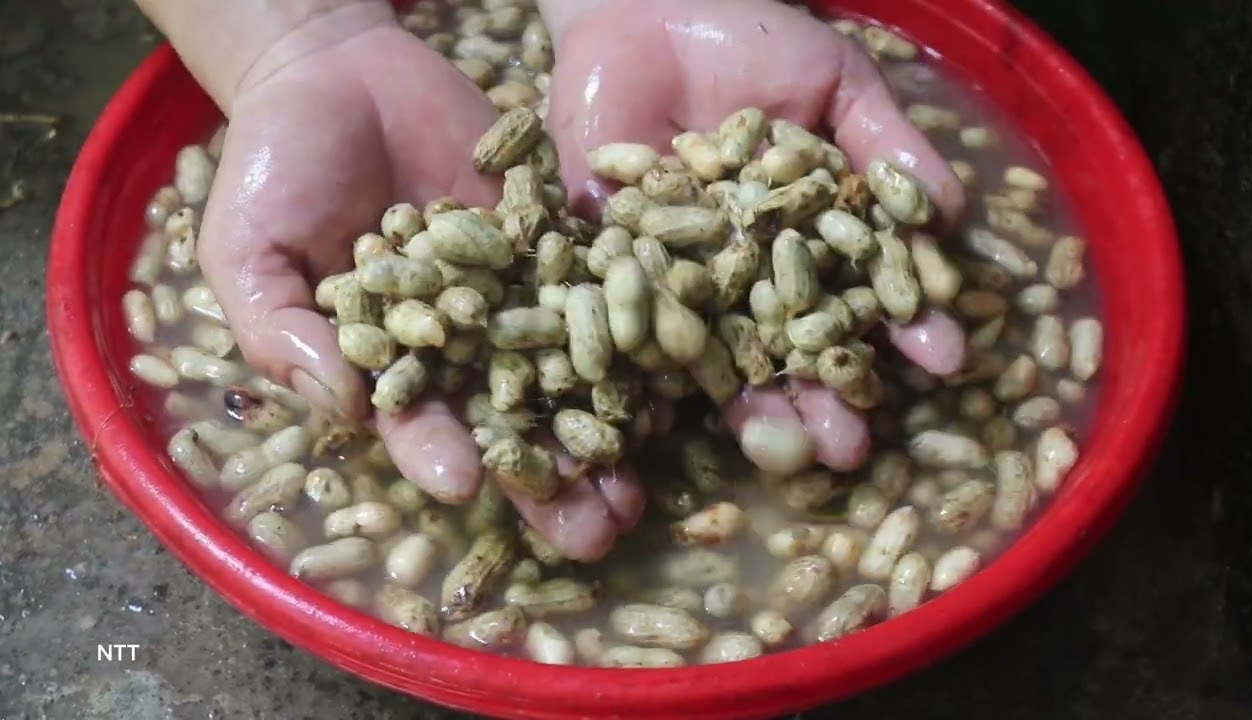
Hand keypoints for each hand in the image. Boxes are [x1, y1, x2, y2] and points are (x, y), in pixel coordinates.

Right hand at [197, 16, 641, 559]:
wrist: (337, 71)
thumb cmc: (276, 167)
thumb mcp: (250, 250)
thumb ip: (283, 331)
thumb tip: (340, 407)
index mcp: (393, 367)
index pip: (421, 426)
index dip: (439, 454)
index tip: (463, 481)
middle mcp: (465, 345)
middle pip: (514, 424)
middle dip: (551, 482)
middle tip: (594, 533)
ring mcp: (517, 295)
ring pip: (570, 374)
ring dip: (605, 430)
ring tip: (640, 483)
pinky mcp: (555, 240)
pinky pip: (597, 284)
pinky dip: (630, 324)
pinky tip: (666, 369)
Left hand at [542, 0, 968, 474]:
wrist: (645, 3)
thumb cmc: (753, 39)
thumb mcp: (838, 85)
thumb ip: (889, 150)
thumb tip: (956, 217)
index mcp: (803, 239)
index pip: (858, 294)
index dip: (900, 329)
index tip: (943, 359)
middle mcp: (743, 273)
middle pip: (788, 346)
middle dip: (825, 396)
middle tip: (856, 446)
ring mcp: (678, 276)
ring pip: (719, 356)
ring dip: (755, 408)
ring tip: (792, 453)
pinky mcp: (610, 267)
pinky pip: (632, 323)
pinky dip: (656, 368)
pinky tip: (684, 413)